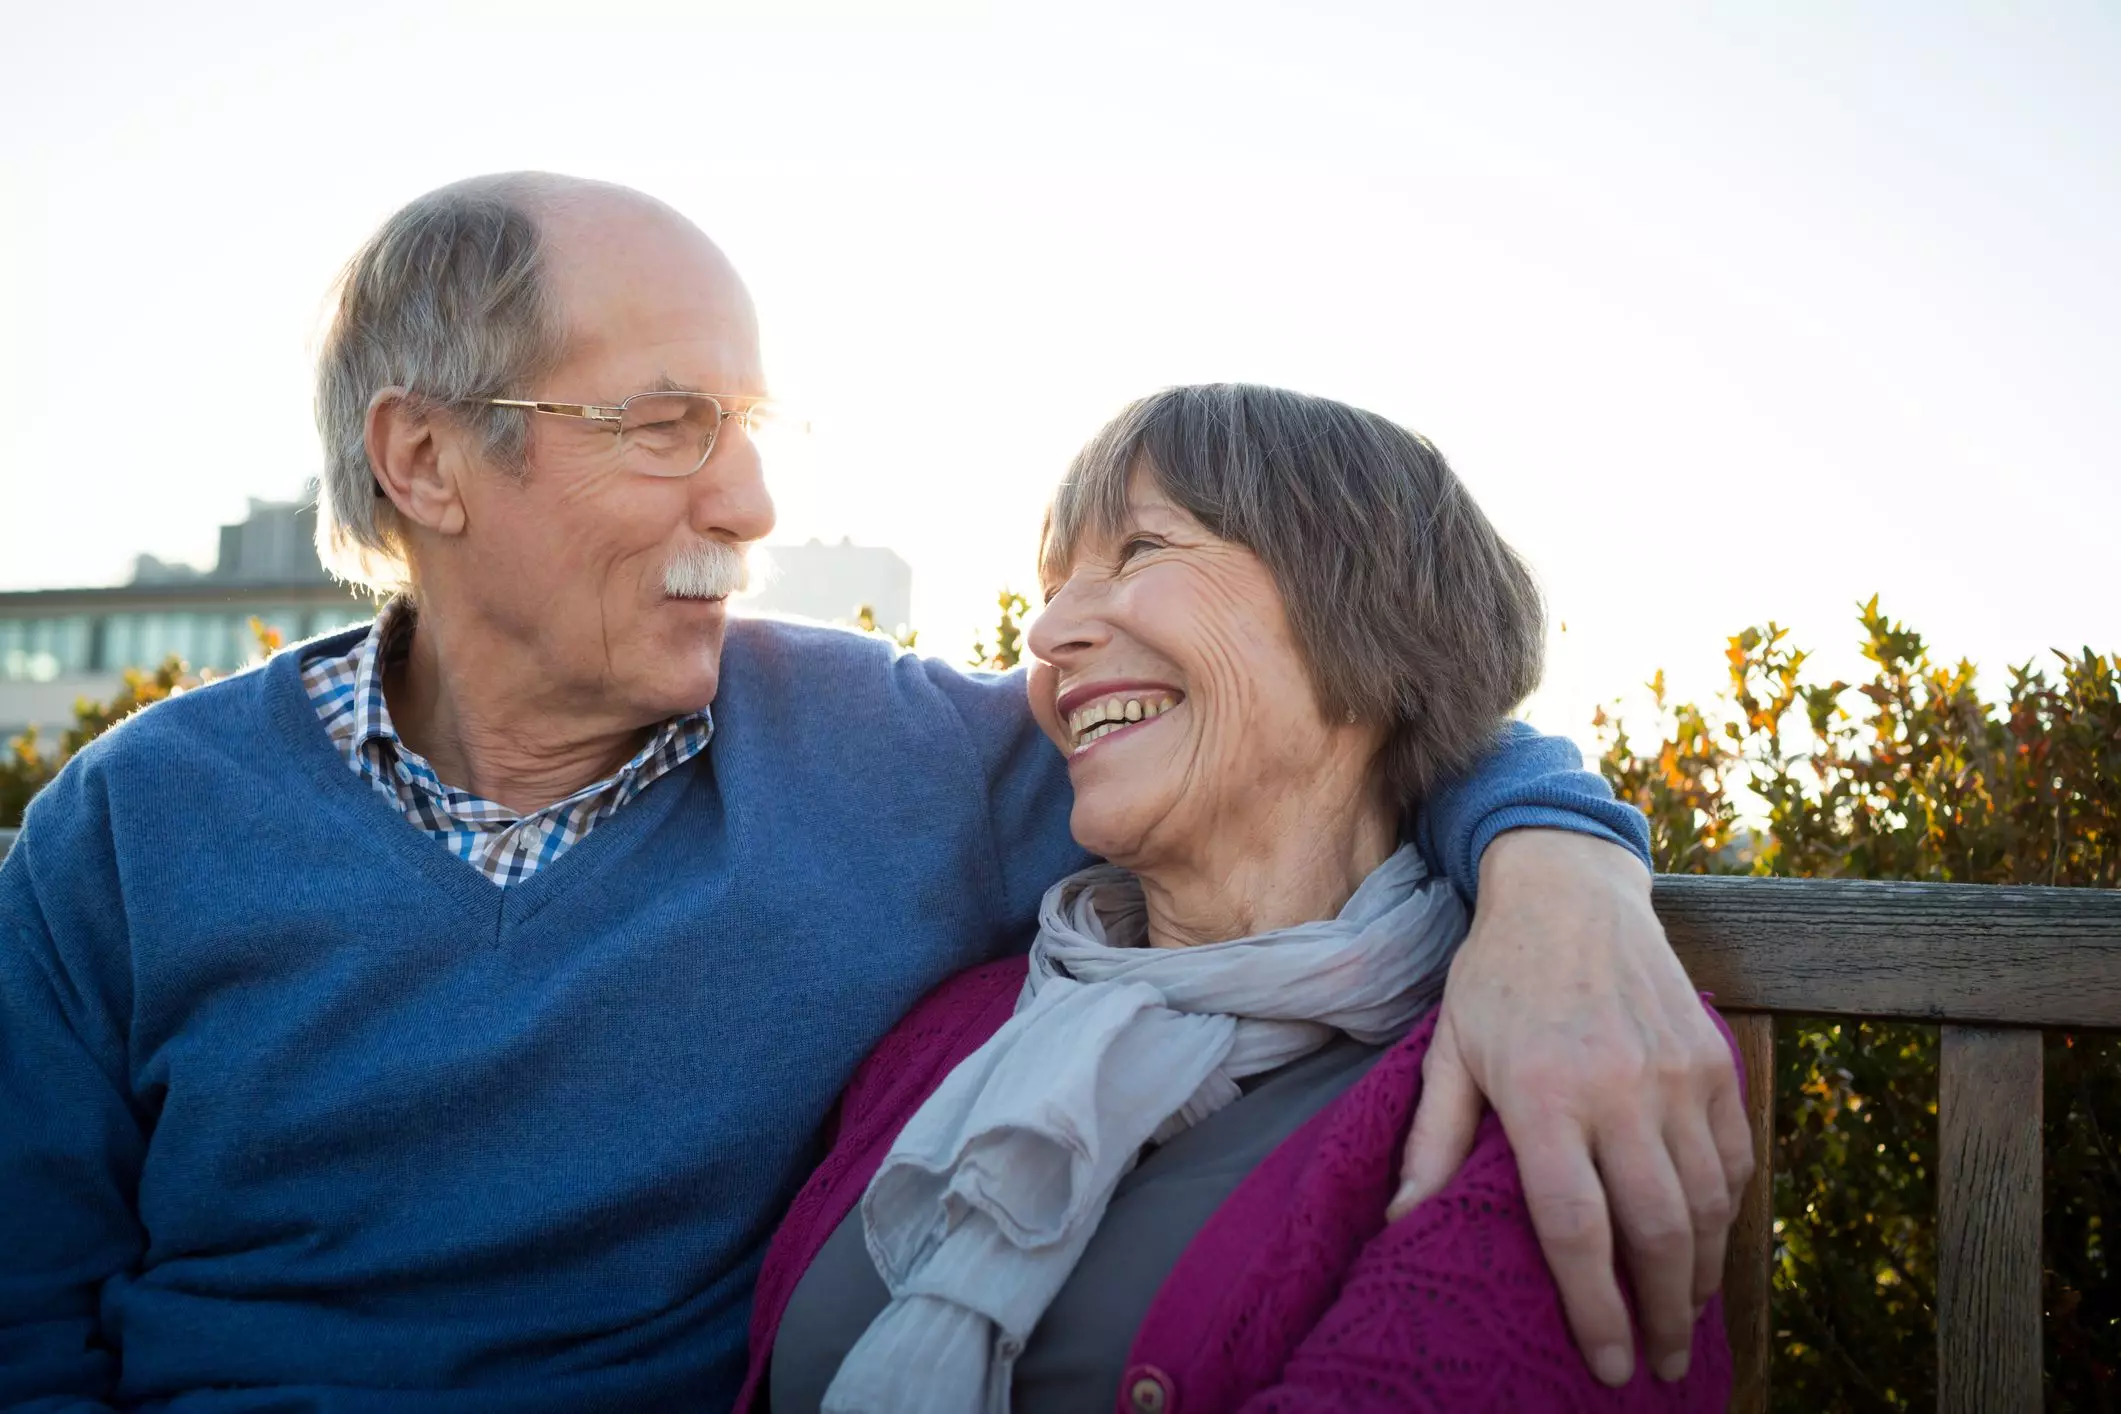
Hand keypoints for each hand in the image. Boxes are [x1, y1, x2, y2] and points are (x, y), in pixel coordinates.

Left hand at [1386, 829, 1751, 1387]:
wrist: (1570, 890)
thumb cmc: (1497, 975)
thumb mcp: (1450, 1048)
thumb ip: (1433, 1140)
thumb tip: (1400, 1223)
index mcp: (1543, 1094)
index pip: (1576, 1228)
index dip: (1596, 1308)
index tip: (1608, 1364)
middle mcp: (1619, 1089)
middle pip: (1658, 1231)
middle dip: (1662, 1315)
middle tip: (1660, 1365)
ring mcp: (1678, 1074)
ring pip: (1709, 1203)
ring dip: (1703, 1275)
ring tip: (1685, 1320)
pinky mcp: (1714, 1060)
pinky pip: (1736, 1157)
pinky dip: (1731, 1213)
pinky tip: (1711, 1246)